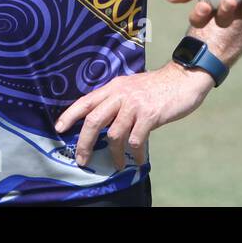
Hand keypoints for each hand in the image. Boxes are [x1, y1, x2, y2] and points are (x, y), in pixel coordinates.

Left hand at [54, 63, 214, 168]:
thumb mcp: (131, 87)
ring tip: (116, 164)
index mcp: (114, 87)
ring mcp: (135, 105)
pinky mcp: (150, 115)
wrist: (183, 78)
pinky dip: (136, 153)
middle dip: (84, 143)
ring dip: (114, 154)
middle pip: (94, 120)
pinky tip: (138, 159)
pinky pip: (137, 140)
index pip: (86, 101)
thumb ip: (116, 100)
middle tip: (82, 160)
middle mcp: (121, 94)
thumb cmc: (156, 86)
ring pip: (115, 134)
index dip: (70, 115)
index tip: (58, 128)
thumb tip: (102, 122)